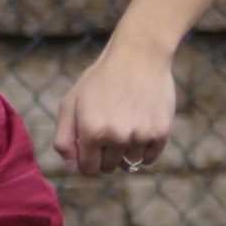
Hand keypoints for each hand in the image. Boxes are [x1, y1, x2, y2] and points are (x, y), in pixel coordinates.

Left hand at [53, 44, 175, 175]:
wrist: (138, 56)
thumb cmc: (100, 80)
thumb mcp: (71, 103)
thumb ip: (64, 138)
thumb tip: (71, 168)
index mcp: (91, 132)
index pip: (88, 169)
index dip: (88, 159)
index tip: (91, 145)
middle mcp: (116, 137)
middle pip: (108, 168)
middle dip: (105, 154)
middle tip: (109, 128)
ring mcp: (140, 136)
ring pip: (130, 163)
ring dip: (126, 150)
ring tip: (125, 122)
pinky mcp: (161, 133)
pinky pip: (149, 158)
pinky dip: (144, 149)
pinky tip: (140, 126)